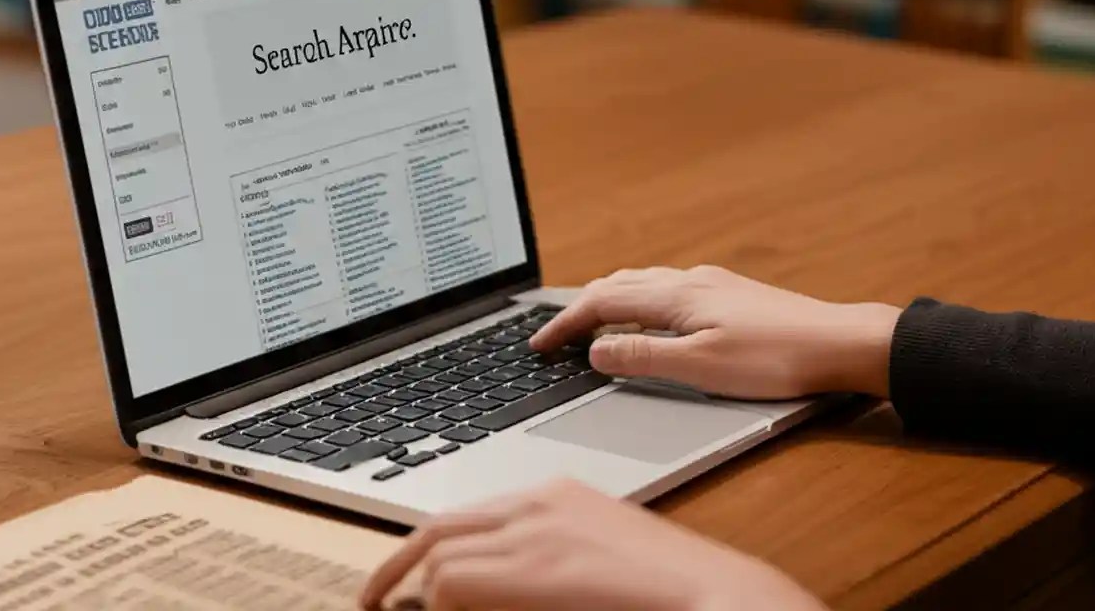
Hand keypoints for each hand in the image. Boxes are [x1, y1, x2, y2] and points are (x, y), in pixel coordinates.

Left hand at [360, 479, 826, 610]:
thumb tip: (508, 583)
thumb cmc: (676, 591)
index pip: (472, 514)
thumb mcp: (603, 557)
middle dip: (397, 563)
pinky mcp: (526, 566)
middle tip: (375, 596)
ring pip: (439, 553)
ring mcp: (530, 530)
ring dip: (422, 590)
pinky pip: (452, 581)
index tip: (415, 573)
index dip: (433, 546)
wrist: (720, 597)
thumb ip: (551, 560)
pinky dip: (444, 603)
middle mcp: (537, 501)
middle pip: (440, 525)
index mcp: (557, 494)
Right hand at [532, 265, 900, 399]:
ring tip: (589, 322)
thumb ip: (644, 357)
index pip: (602, 303)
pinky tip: (649, 316)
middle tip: (554, 334)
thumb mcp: (701, 367)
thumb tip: (597, 351)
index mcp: (676, 296)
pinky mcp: (730, 292)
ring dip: (608, 299)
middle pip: (618, 284)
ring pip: (642, 282)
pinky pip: (665, 287)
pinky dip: (637, 300)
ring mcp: (711, 283)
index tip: (538, 344)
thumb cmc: (776, 359)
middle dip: (579, 307)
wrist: (839, 343)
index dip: (565, 324)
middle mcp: (689, 280)